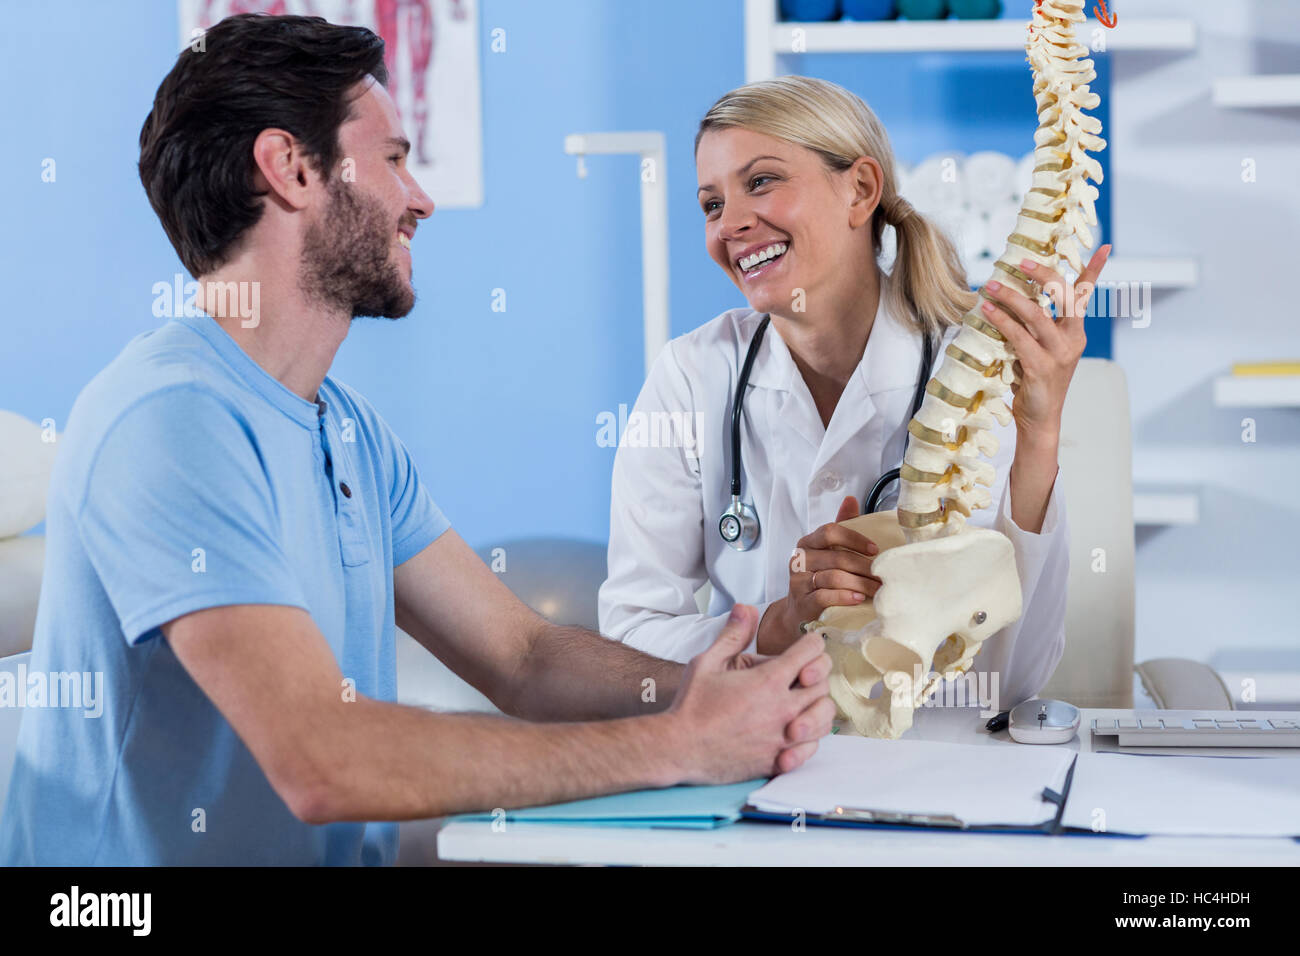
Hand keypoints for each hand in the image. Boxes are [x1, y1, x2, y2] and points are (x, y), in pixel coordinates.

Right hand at [668, 605, 834, 783]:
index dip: (811, 643)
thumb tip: (746, 608)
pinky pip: (811, 747)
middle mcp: (782, 708)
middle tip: (802, 672)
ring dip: (817, 705)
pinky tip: (795, 730)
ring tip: (802, 701)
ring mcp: (782, 737)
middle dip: (816, 674)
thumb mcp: (707, 663)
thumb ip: (733, 635)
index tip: (806, 644)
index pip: (811, 652)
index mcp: (768, 680)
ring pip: (824, 717)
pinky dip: (810, 737)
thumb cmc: (691, 705)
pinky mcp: (778, 760)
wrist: (679, 749)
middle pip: (823, 684)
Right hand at [758, 495, 880, 653]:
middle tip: (883, 575)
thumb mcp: (828, 552)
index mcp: (807, 542)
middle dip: (864, 567)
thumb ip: (840, 527)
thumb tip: (851, 500)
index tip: (875, 549)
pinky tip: (860, 598)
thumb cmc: (819, 578)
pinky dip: (845, 597)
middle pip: (836, 557)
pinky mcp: (802, 601)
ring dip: (860, 583)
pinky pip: (826, 596)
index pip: (830, 532)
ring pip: (833, 577)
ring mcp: (799, 581)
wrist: (799, 612)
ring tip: (877, 589)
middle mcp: (800, 559)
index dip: (854, 539)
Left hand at [978, 244, 1110, 440]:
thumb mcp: (1037, 348)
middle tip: (1020, 262)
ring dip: (1011, 297)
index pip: (1086, 296)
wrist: (1039, 418)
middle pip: (1065, 297)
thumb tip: (1006, 299)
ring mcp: (1059, 353)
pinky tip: (988, 312)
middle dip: (1043, 276)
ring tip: (990, 286)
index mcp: (1075, 332)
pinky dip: (1002, 321)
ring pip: (1037, 315)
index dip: (1095, 271)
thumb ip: (1031, 327)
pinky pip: (1020, 337)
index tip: (1106, 248)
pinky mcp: (1042, 367)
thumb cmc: (1034, 381)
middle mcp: (1072, 339)